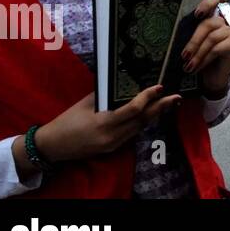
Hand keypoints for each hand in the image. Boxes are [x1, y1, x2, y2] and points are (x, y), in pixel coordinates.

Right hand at [35, 86, 180, 163]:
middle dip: (161, 107)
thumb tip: (123, 82)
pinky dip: (143, 123)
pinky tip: (151, 114)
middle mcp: (112, 136)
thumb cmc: (67, 121)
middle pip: (142, 120)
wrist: (52, 146)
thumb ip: (105, 94)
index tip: (160, 87)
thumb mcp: (85, 103)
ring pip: (140, 128)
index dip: (148, 97)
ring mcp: (113, 145)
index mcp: (104, 123)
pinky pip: (133, 134)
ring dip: (155, 115)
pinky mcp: (113, 149)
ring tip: (169, 103)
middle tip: (177, 97)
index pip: (133, 110)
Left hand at [182, 0, 229, 97]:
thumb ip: (187, 37)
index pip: (212, 1)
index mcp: (209, 19)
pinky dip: (205, 59)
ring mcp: (228, 33)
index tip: (197, 14)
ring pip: (211, 38)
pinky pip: (217, 49)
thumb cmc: (199, 59)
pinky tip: (197, 68)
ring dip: (197, 54)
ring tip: (188, 66)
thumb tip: (174, 37)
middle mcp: (220, 23)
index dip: (206, 4)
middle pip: (207, 24)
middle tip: (183, 56)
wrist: (212, 77)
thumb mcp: (191, 47)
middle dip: (193, 41)